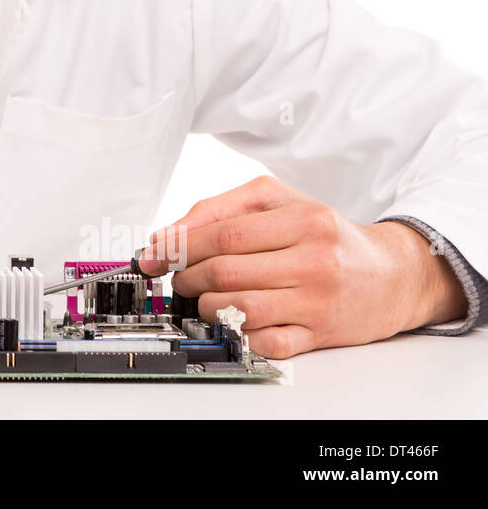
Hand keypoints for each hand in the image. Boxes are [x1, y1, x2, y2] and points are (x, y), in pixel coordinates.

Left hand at [136, 175, 467, 358]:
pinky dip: (238, 334)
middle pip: (226, 272)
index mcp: (303, 220)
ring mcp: (318, 301)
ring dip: (204, 307)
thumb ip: (224, 207)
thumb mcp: (281, 201)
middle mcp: (314, 260)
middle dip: (187, 277)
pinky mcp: (320, 335)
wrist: (392, 275)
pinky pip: (265, 342)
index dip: (178, 245)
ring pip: (239, 309)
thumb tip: (170, 234)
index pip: (223, 234)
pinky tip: (231, 321)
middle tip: (177, 278)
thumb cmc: (327, 235)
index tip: (152, 254)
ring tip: (200, 298)